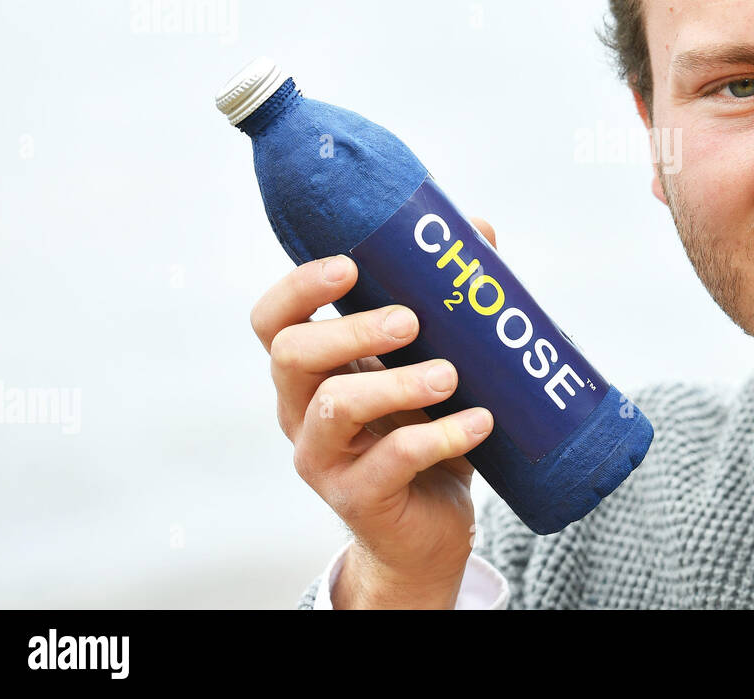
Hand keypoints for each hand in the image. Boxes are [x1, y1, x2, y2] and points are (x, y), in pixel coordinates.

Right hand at [250, 217, 498, 607]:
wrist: (434, 524)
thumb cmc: (426, 427)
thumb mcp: (432, 359)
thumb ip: (447, 299)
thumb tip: (476, 228)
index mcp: (313, 368)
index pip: (272, 320)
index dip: (298, 287)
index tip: (349, 264)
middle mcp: (302, 410)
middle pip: (292, 354)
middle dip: (351, 329)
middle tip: (412, 320)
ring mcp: (324, 458)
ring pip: (336, 407)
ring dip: (397, 383)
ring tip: (452, 375)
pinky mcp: (358, 499)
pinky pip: (390, 460)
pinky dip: (441, 436)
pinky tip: (480, 423)